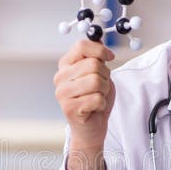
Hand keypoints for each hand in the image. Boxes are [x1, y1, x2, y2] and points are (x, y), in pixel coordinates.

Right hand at [53, 40, 115, 169]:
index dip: (100, 50)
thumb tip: (100, 42)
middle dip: (105, 75)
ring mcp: (62, 93)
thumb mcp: (98, 73)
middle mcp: (60, 77)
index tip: (110, 57)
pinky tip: (95, 107)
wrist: (91, 127)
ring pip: (96, 81)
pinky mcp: (69, 108)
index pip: (81, 46)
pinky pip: (96, 98)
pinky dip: (101, 103)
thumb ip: (96, 58)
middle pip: (93, 64)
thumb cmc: (95, 98)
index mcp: (66, 64)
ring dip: (104, 90)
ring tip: (98, 96)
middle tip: (102, 86)